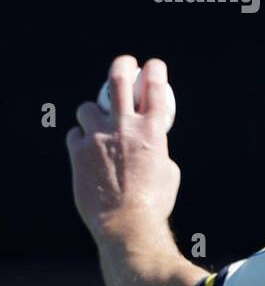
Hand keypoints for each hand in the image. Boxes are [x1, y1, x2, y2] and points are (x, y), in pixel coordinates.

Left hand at [67, 55, 181, 243]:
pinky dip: (81, 139)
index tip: (154, 65)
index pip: (155, 88)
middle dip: (122, 65)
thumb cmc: (155, 201)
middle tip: (125, 63)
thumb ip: (157, 149)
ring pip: (87, 108)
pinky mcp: (77, 153)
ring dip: (93, 111)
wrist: (126, 222)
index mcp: (153, 130)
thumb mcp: (168, 170)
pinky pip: (74, 135)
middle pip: (118, 81)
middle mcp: (124, 128)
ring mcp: (98, 138)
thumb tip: (149, 144)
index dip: (155, 71)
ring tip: (97, 121)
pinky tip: (86, 148)